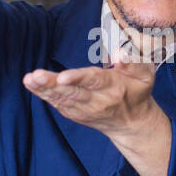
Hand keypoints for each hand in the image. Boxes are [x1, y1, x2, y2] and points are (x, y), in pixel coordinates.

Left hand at [23, 47, 171, 175]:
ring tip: (29, 79)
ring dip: (44, 89)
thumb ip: (134, 63)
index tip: (62, 77)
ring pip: (61, 99)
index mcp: (114, 88)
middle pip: (72, 92)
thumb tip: (119, 52)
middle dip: (52, 84)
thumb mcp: (146, 76)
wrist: (132, 123)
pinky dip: (43, 94)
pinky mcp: (75, 114)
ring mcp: (84, 110)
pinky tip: (31, 84)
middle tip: (35, 76)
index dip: (77, 79)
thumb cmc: (137, 92)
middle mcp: (97, 101)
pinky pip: (57, 103)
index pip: (93, 82)